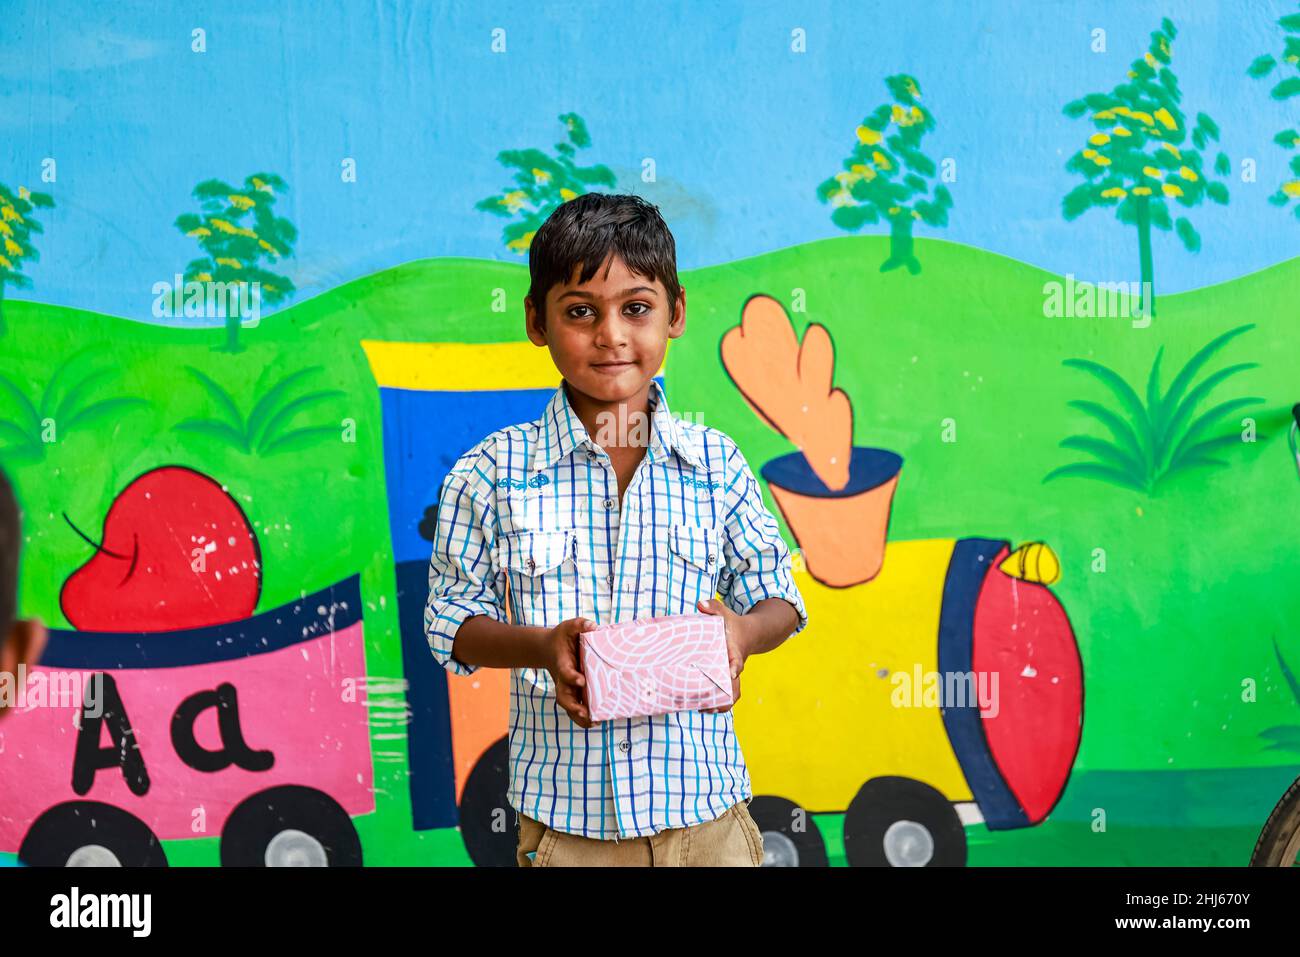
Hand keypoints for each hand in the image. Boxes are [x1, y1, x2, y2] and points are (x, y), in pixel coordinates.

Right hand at [543, 616, 597, 727]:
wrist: (548, 649)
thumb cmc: (562, 637)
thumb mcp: (569, 626)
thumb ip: (580, 624)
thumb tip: (592, 626)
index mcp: (562, 663)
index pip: (565, 672)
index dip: (572, 677)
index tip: (582, 680)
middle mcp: (562, 679)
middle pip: (563, 697)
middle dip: (573, 706)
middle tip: (584, 712)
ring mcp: (567, 687)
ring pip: (569, 706)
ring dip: (579, 717)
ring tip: (594, 722)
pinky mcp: (573, 692)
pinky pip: (576, 707)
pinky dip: (584, 717)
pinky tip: (597, 721)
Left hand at [696, 598, 748, 713]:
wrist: (748, 634)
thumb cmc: (732, 624)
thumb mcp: (724, 613)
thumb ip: (713, 607)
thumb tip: (700, 604)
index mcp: (735, 652)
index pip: (737, 661)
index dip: (734, 667)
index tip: (731, 673)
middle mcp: (735, 667)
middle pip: (735, 687)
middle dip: (725, 697)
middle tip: (710, 705)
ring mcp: (732, 676)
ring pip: (731, 695)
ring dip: (720, 705)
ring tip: (702, 709)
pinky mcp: (727, 680)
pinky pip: (725, 696)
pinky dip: (716, 703)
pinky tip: (699, 707)